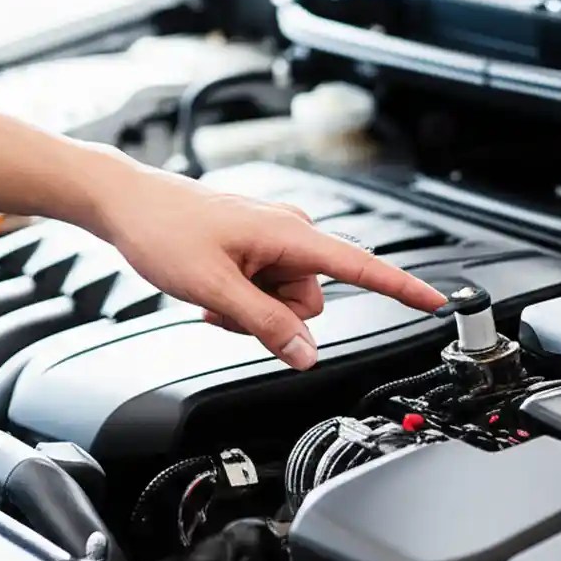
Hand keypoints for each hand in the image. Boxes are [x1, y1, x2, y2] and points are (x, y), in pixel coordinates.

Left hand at [76, 153, 446, 369]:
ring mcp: (272, 241)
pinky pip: (268, 291)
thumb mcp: (215, 289)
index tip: (434, 301)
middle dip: (275, 318)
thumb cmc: (164, 231)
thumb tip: (306, 355)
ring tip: (215, 296)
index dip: (401, 288)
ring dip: (254, 312)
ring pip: (288, 302)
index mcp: (290, 235)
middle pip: (311, 302)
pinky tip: (215, 291)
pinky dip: (245, 301)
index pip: (361, 266)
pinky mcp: (256, 248)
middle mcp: (290, 233)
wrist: (126, 205)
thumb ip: (266, 325)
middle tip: (228, 307)